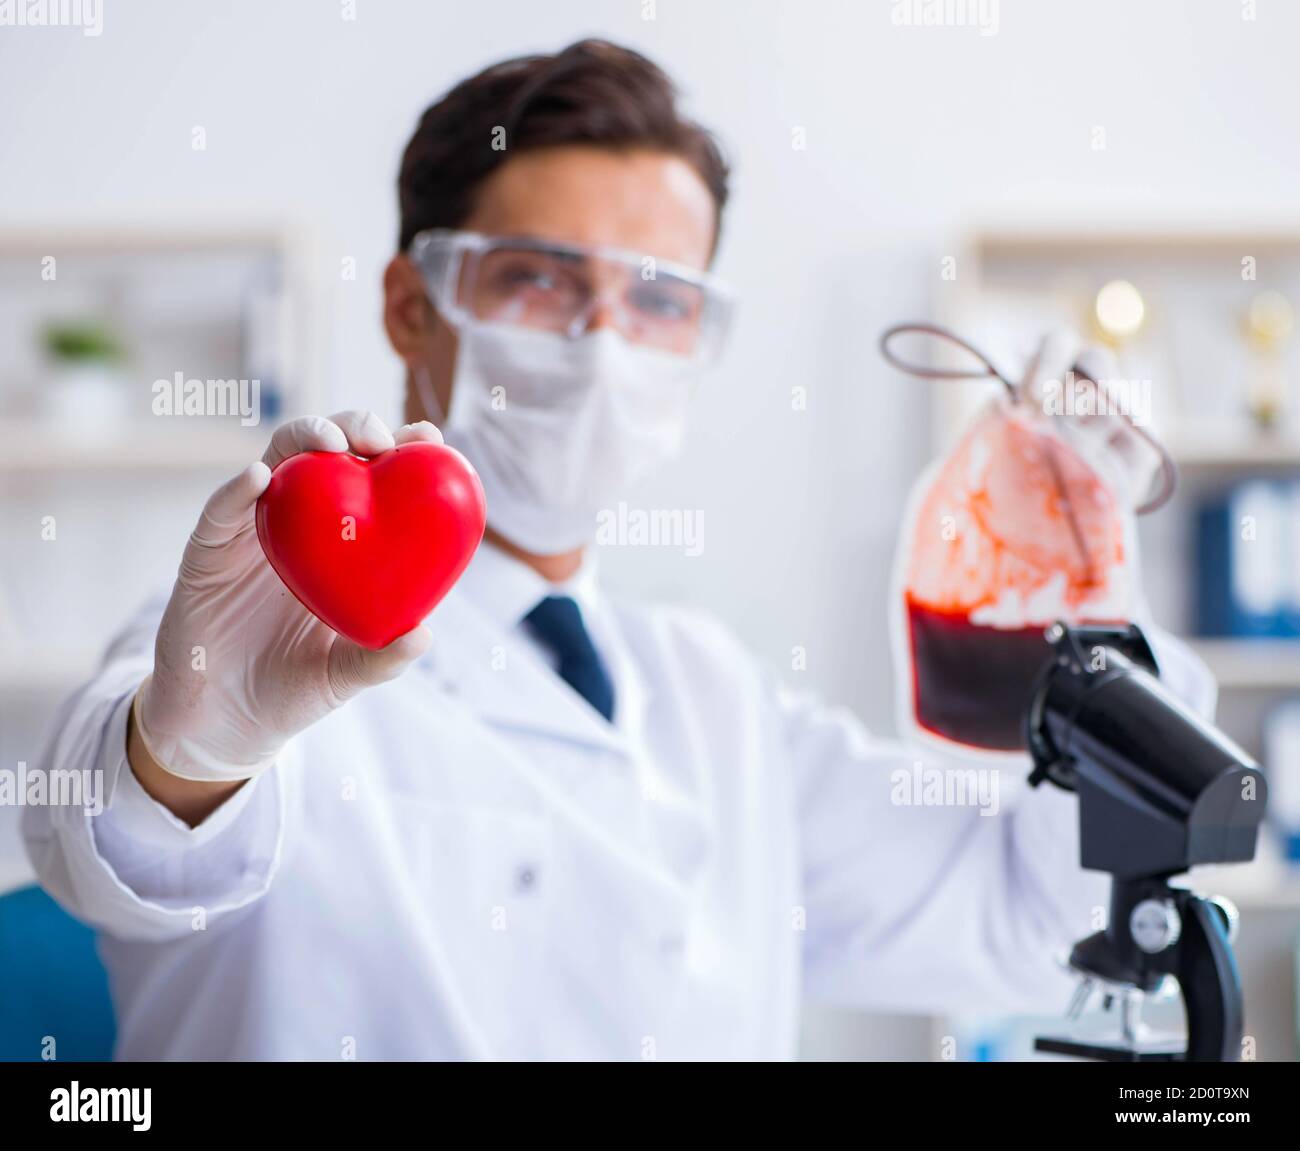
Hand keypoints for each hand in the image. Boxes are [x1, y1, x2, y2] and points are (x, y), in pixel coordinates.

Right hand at [134, 412, 441, 782]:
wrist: (221, 725)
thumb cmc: (290, 688)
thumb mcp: (346, 676)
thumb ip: (383, 658)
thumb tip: (422, 634)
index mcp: (338, 543)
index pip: (372, 480)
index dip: (401, 451)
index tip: (430, 436)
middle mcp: (298, 526)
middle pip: (323, 453)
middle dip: (354, 428)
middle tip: (382, 439)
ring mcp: (250, 533)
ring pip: (273, 462)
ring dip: (302, 439)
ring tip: (331, 443)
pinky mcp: (205, 554)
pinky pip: (218, 513)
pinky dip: (235, 490)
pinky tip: (257, 477)